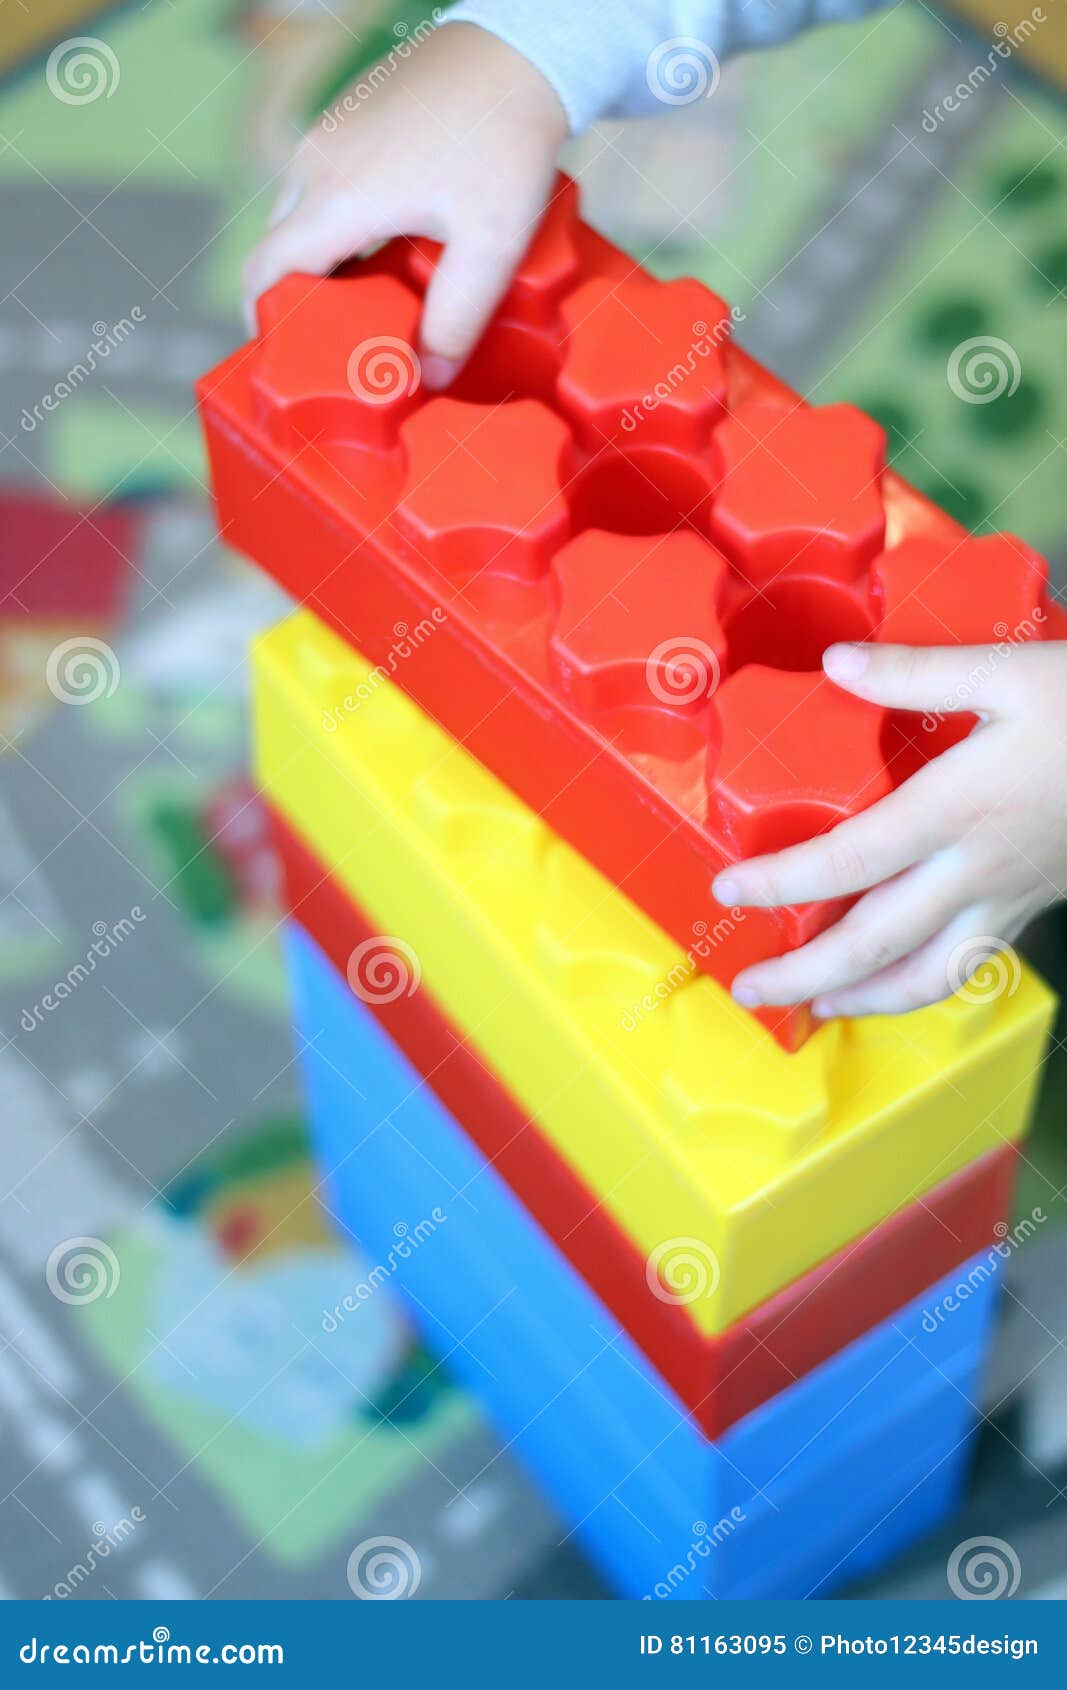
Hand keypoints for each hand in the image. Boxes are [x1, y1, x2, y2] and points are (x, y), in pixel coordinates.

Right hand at [242, 23, 567, 386]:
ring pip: (300, 216)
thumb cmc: (505, 141)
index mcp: (337, 199)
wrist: (518, 48)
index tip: (282, 358)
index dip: (262, 321)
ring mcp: (328, 135)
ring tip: (367, 306)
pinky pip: (321, 186)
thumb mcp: (492, 245)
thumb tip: (428, 380)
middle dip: (298, 300)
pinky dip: (337, 226)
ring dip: (322, 263)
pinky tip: (385, 249)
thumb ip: (456, 319)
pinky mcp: (348, 119)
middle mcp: (317, 163)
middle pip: (279, 248)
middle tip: (339, 346)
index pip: (265, 270)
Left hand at [713, 638, 1066, 1017]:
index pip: (847, 860)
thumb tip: (835, 664)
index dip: (781, 882)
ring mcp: (1008, 896)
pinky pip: (967, 967)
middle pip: (874, 941)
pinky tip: (892, 986)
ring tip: (813, 1007)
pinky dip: (919, 988)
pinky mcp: (1031, 905)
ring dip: (861, 999)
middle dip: (804, 974)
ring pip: (926, 974)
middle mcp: (976, 867)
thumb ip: (915, 674)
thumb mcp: (1008, 671)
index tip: (729, 890)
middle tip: (748, 989)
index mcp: (958, 806)